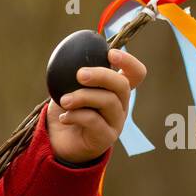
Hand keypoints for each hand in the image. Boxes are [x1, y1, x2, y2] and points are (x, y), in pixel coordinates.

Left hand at [47, 47, 146, 164]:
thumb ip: (71, 71)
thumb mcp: (67, 86)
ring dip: (82, 97)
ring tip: (64, 100)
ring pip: (108, 101)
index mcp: (115, 89)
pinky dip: (75, 115)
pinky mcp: (106, 137)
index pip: (136, 73)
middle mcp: (121, 105)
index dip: (129, 62)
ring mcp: (116, 122)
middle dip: (101, 75)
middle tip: (79, 74)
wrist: (59, 142)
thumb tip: (67, 53)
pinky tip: (63, 117)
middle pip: (122, 85)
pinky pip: (94, 120)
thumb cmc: (66, 109)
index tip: (110, 54)